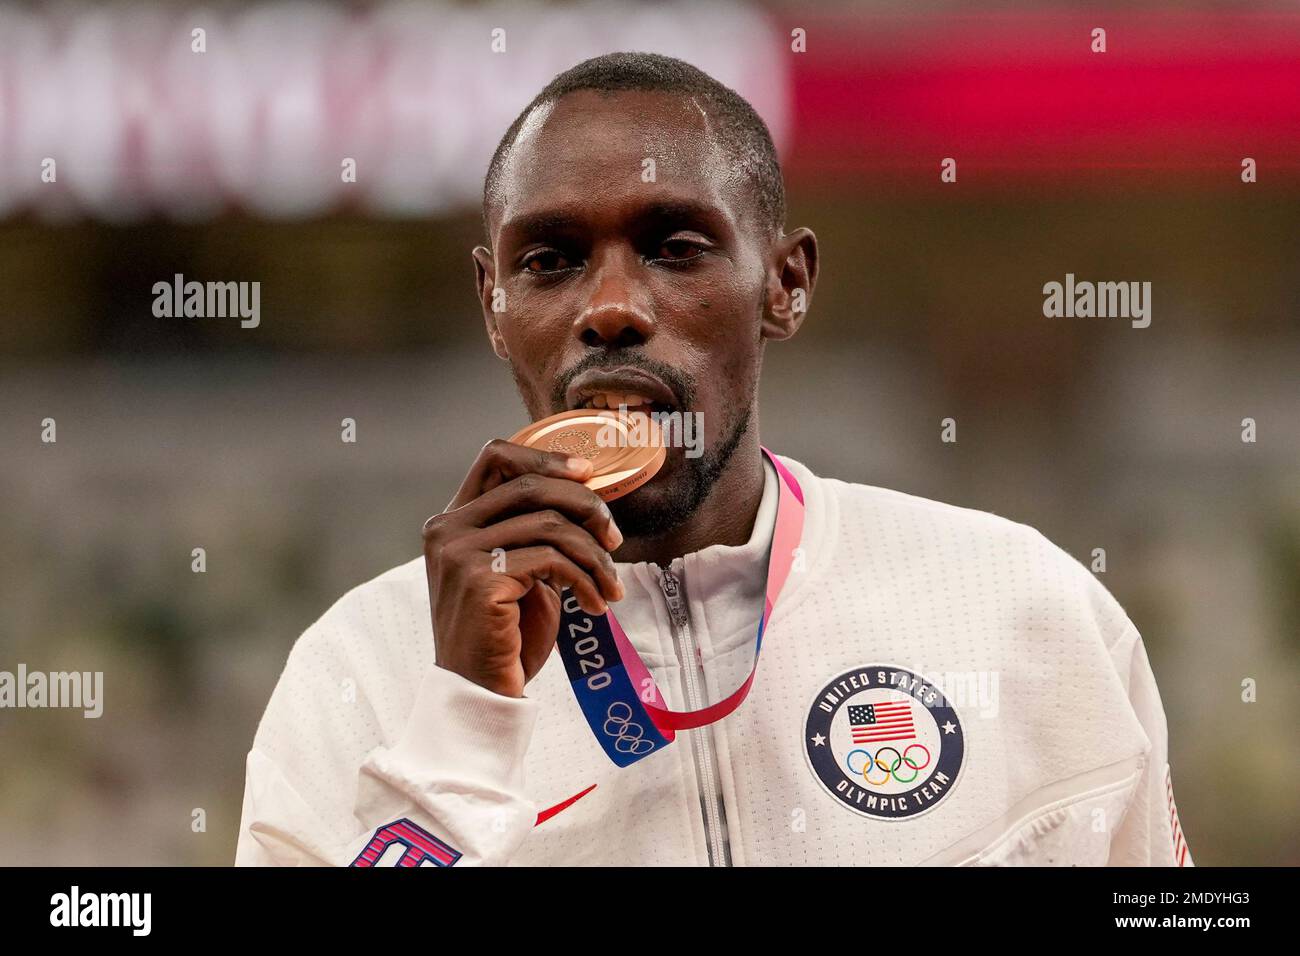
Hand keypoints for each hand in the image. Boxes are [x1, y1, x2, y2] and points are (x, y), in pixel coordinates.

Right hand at [421, 439, 624, 697]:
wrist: (481, 695)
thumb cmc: (507, 636)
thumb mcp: (521, 572)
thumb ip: (536, 531)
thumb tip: (588, 494)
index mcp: (452, 521)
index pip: (495, 457)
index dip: (547, 456)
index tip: (589, 473)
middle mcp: (447, 530)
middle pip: (531, 485)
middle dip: (586, 506)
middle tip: (615, 540)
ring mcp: (459, 554)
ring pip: (550, 524)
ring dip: (595, 555)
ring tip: (611, 586)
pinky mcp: (480, 581)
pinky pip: (552, 560)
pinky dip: (586, 580)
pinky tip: (595, 605)